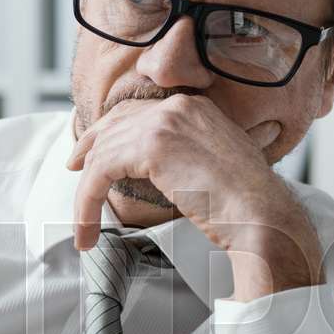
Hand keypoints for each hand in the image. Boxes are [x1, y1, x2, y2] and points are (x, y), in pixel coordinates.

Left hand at [66, 96, 322, 300]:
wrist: (261, 213)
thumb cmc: (245, 202)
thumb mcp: (212, 164)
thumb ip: (183, 155)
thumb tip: (153, 167)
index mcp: (194, 106)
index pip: (135, 111)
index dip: (108, 131)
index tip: (91, 152)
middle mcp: (177, 106)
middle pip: (113, 123)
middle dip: (88, 148)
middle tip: (73, 170)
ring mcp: (165, 122)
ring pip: (103, 153)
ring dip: (86, 193)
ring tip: (83, 225)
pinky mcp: (151, 147)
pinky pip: (100, 172)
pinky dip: (87, 202)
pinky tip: (88, 226)